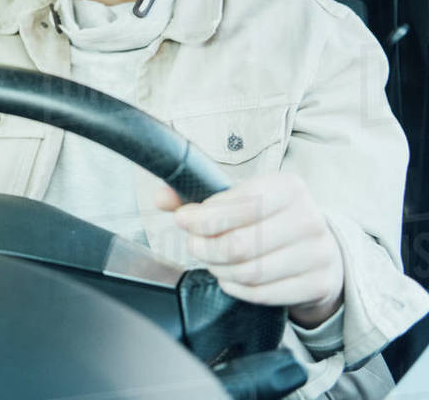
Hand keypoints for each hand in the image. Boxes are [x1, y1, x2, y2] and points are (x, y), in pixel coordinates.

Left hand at [156, 173, 344, 326]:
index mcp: (289, 187)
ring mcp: (318, 254)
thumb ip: (198, 195)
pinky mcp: (317, 284)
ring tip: (210, 260)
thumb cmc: (269, 218)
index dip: (203, 216)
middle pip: (240, 243)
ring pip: (249, 271)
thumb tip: (161, 198)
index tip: (182, 220)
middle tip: (193, 245)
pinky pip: (262, 293)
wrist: (317, 248)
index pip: (239, 204)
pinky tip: (228, 277)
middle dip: (204, 247)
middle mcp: (309, 218)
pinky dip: (235, 287)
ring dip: (218, 268)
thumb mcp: (239, 198)